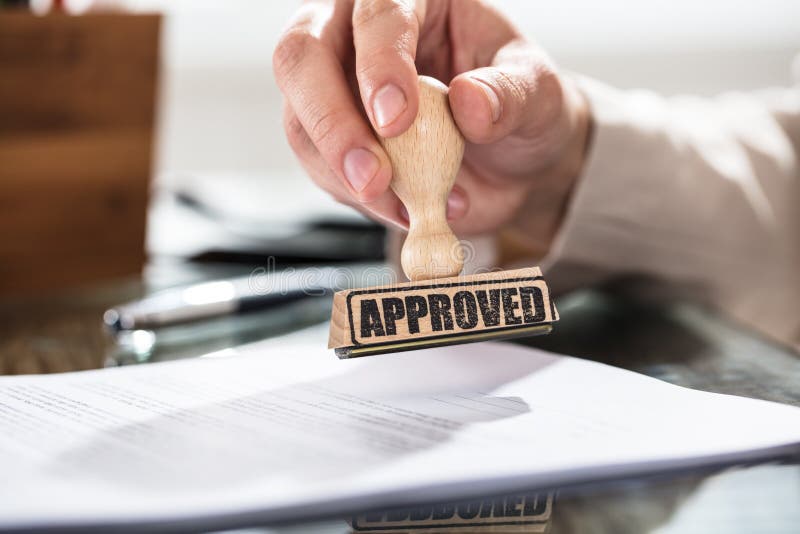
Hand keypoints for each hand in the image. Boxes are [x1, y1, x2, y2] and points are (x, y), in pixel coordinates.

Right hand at [273, 0, 590, 254]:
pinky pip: (321, 169)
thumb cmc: (521, 108)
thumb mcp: (539, 94)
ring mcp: (338, 88)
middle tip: (372, 178)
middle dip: (332, 122)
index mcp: (416, 0)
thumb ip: (511, 94)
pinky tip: (405, 209)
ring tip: (403, 205)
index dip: (380, 65)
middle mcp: (359, 34)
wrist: (511, 161)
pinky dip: (358, 199)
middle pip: (303, 58)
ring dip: (342, 174)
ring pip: (299, 122)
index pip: (377, 15)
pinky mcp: (332, 140)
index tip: (397, 121)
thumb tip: (470, 102)